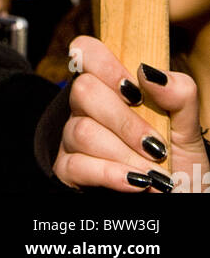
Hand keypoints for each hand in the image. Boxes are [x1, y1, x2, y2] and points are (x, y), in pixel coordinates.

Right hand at [54, 35, 209, 191]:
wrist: (180, 205)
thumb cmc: (181, 166)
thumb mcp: (189, 130)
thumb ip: (180, 94)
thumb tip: (148, 71)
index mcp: (113, 88)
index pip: (87, 52)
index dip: (105, 65)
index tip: (135, 93)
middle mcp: (88, 109)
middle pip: (83, 90)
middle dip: (125, 122)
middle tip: (155, 147)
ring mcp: (74, 139)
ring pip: (81, 130)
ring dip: (124, 154)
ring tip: (152, 174)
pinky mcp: (68, 171)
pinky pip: (77, 165)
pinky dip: (111, 174)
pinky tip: (135, 183)